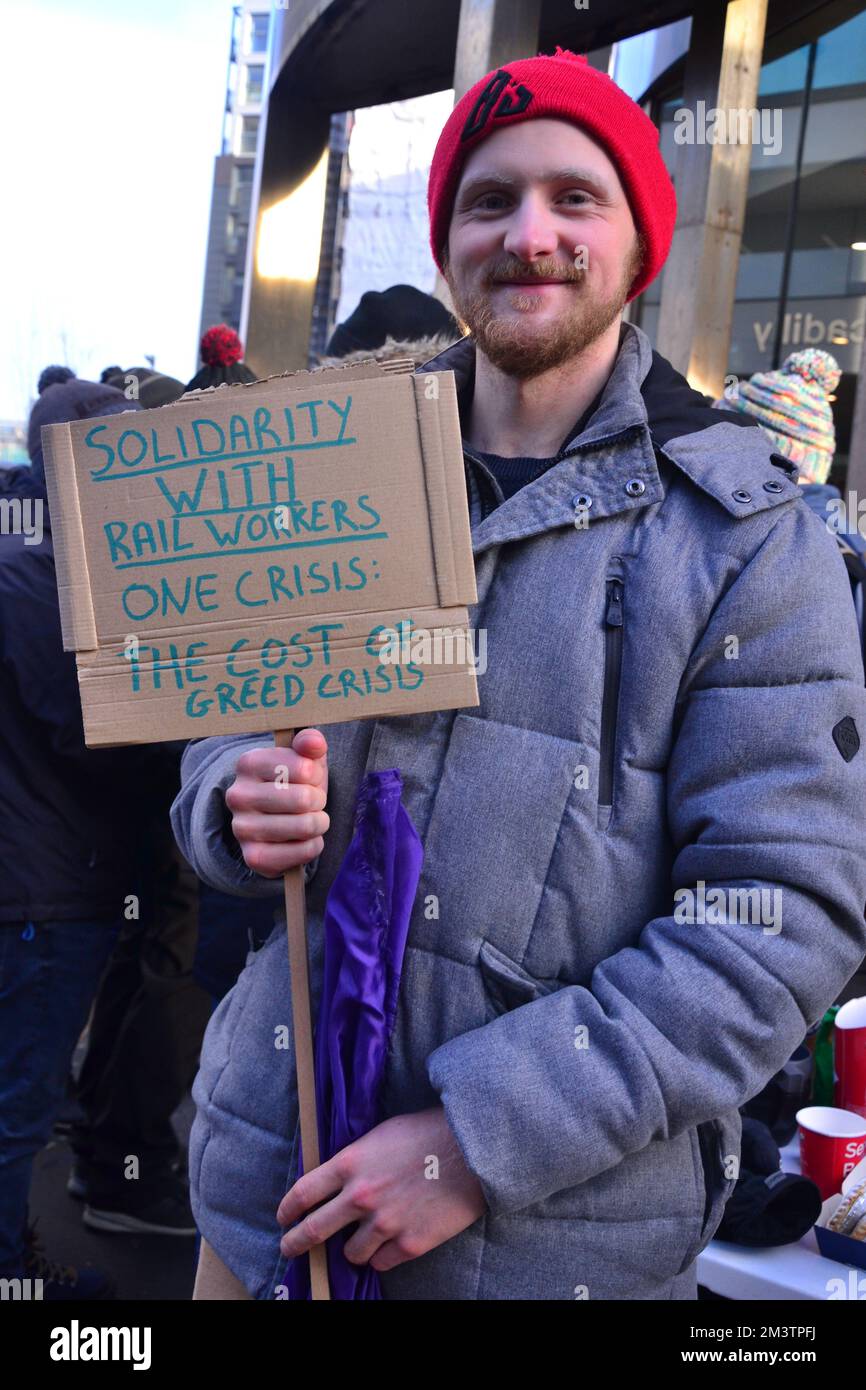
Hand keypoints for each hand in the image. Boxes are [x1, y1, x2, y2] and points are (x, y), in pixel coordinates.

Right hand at [225, 728, 328, 876]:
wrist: (274, 821)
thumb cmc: (293, 784)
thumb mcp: (303, 758)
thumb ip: (310, 742)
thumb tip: (315, 743)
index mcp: (248, 763)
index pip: (305, 768)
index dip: (316, 774)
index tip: (308, 777)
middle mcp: (238, 795)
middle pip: (305, 799)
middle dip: (318, 801)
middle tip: (310, 802)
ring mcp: (242, 828)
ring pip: (306, 826)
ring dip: (318, 824)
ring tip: (307, 819)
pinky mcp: (254, 857)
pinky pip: (303, 852)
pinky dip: (312, 846)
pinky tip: (301, 840)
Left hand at [277, 1106, 487, 1271]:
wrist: (473, 1148)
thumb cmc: (428, 1132)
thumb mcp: (381, 1135)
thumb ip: (355, 1160)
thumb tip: (338, 1181)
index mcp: (350, 1163)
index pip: (302, 1193)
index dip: (287, 1210)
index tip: (283, 1218)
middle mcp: (361, 1197)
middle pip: (313, 1231)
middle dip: (296, 1244)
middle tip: (290, 1248)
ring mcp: (385, 1223)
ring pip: (350, 1254)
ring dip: (352, 1248)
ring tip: (362, 1239)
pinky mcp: (410, 1244)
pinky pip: (381, 1262)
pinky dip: (382, 1256)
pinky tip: (391, 1242)